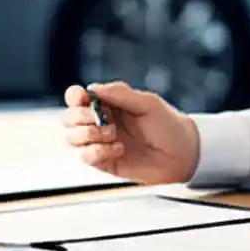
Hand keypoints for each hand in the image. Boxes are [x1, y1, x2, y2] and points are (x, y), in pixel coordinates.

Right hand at [62, 82, 200, 184]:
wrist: (182, 154)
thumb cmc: (168, 125)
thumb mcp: (148, 103)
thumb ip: (121, 94)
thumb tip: (93, 88)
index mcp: (108, 103)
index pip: (77, 97)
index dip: (74, 97)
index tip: (83, 99)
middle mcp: (99, 122)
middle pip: (68, 118)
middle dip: (80, 118)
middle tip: (102, 121)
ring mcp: (100, 142)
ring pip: (71, 138)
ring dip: (89, 135)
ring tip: (113, 136)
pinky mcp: (103, 162)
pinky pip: (86, 157)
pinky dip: (99, 152)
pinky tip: (119, 150)